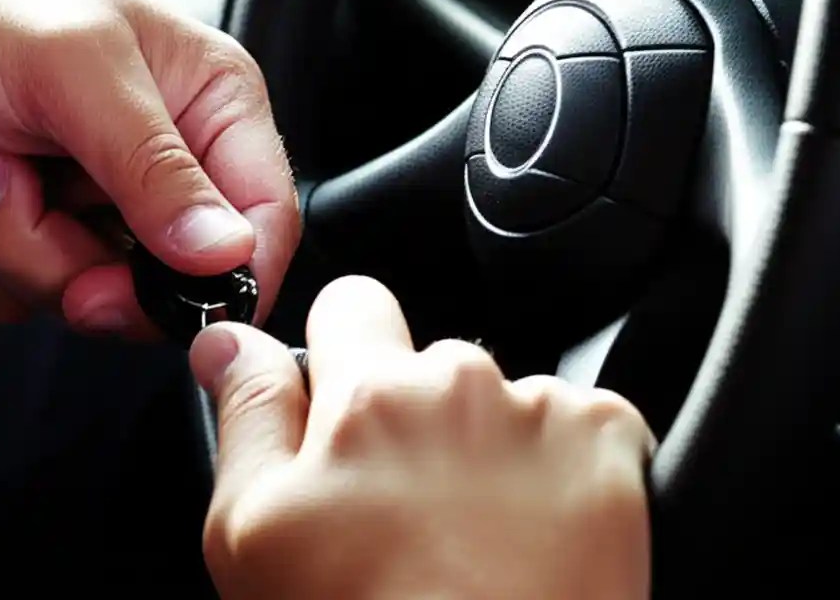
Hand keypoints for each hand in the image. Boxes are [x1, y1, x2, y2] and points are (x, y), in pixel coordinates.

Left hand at [0, 0, 298, 334]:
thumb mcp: (77, 71)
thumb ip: (155, 168)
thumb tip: (223, 250)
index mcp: (210, 106)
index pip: (267, 217)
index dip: (232, 275)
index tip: (174, 299)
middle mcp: (166, 165)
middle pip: (177, 281)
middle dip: (95, 264)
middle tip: (49, 217)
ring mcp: (99, 210)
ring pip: (91, 298)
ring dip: (20, 242)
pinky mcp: (40, 240)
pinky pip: (26, 298)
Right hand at [190, 276, 654, 598]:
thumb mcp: (253, 536)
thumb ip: (245, 415)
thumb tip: (228, 341)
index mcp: (369, 395)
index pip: (351, 302)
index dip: (345, 352)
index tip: (351, 408)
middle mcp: (460, 383)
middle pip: (432, 361)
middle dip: (418, 413)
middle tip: (410, 508)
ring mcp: (542, 410)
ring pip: (503, 399)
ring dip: (491, 444)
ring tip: (479, 537)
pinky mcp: (611, 442)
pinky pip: (578, 424)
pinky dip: (563, 466)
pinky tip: (536, 533)